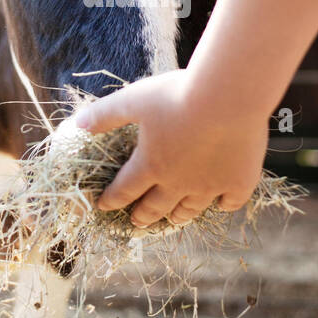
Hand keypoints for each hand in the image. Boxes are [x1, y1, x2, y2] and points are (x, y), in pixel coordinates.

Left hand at [72, 69, 269, 228]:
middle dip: (143, 216)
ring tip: (175, 219)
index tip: (104, 205)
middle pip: (156, 208)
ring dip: (178, 216)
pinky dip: (223, 205)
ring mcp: (210, 186)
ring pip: (191, 209)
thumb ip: (106, 114)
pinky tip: (220, 203)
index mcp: (150, 165)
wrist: (229, 95)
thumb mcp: (135, 99)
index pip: (124, 190)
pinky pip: (229, 202)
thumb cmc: (179, 95)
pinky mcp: (239, 181)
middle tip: (137, 222)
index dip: (111, 199)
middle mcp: (178, 182)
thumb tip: (78, 124)